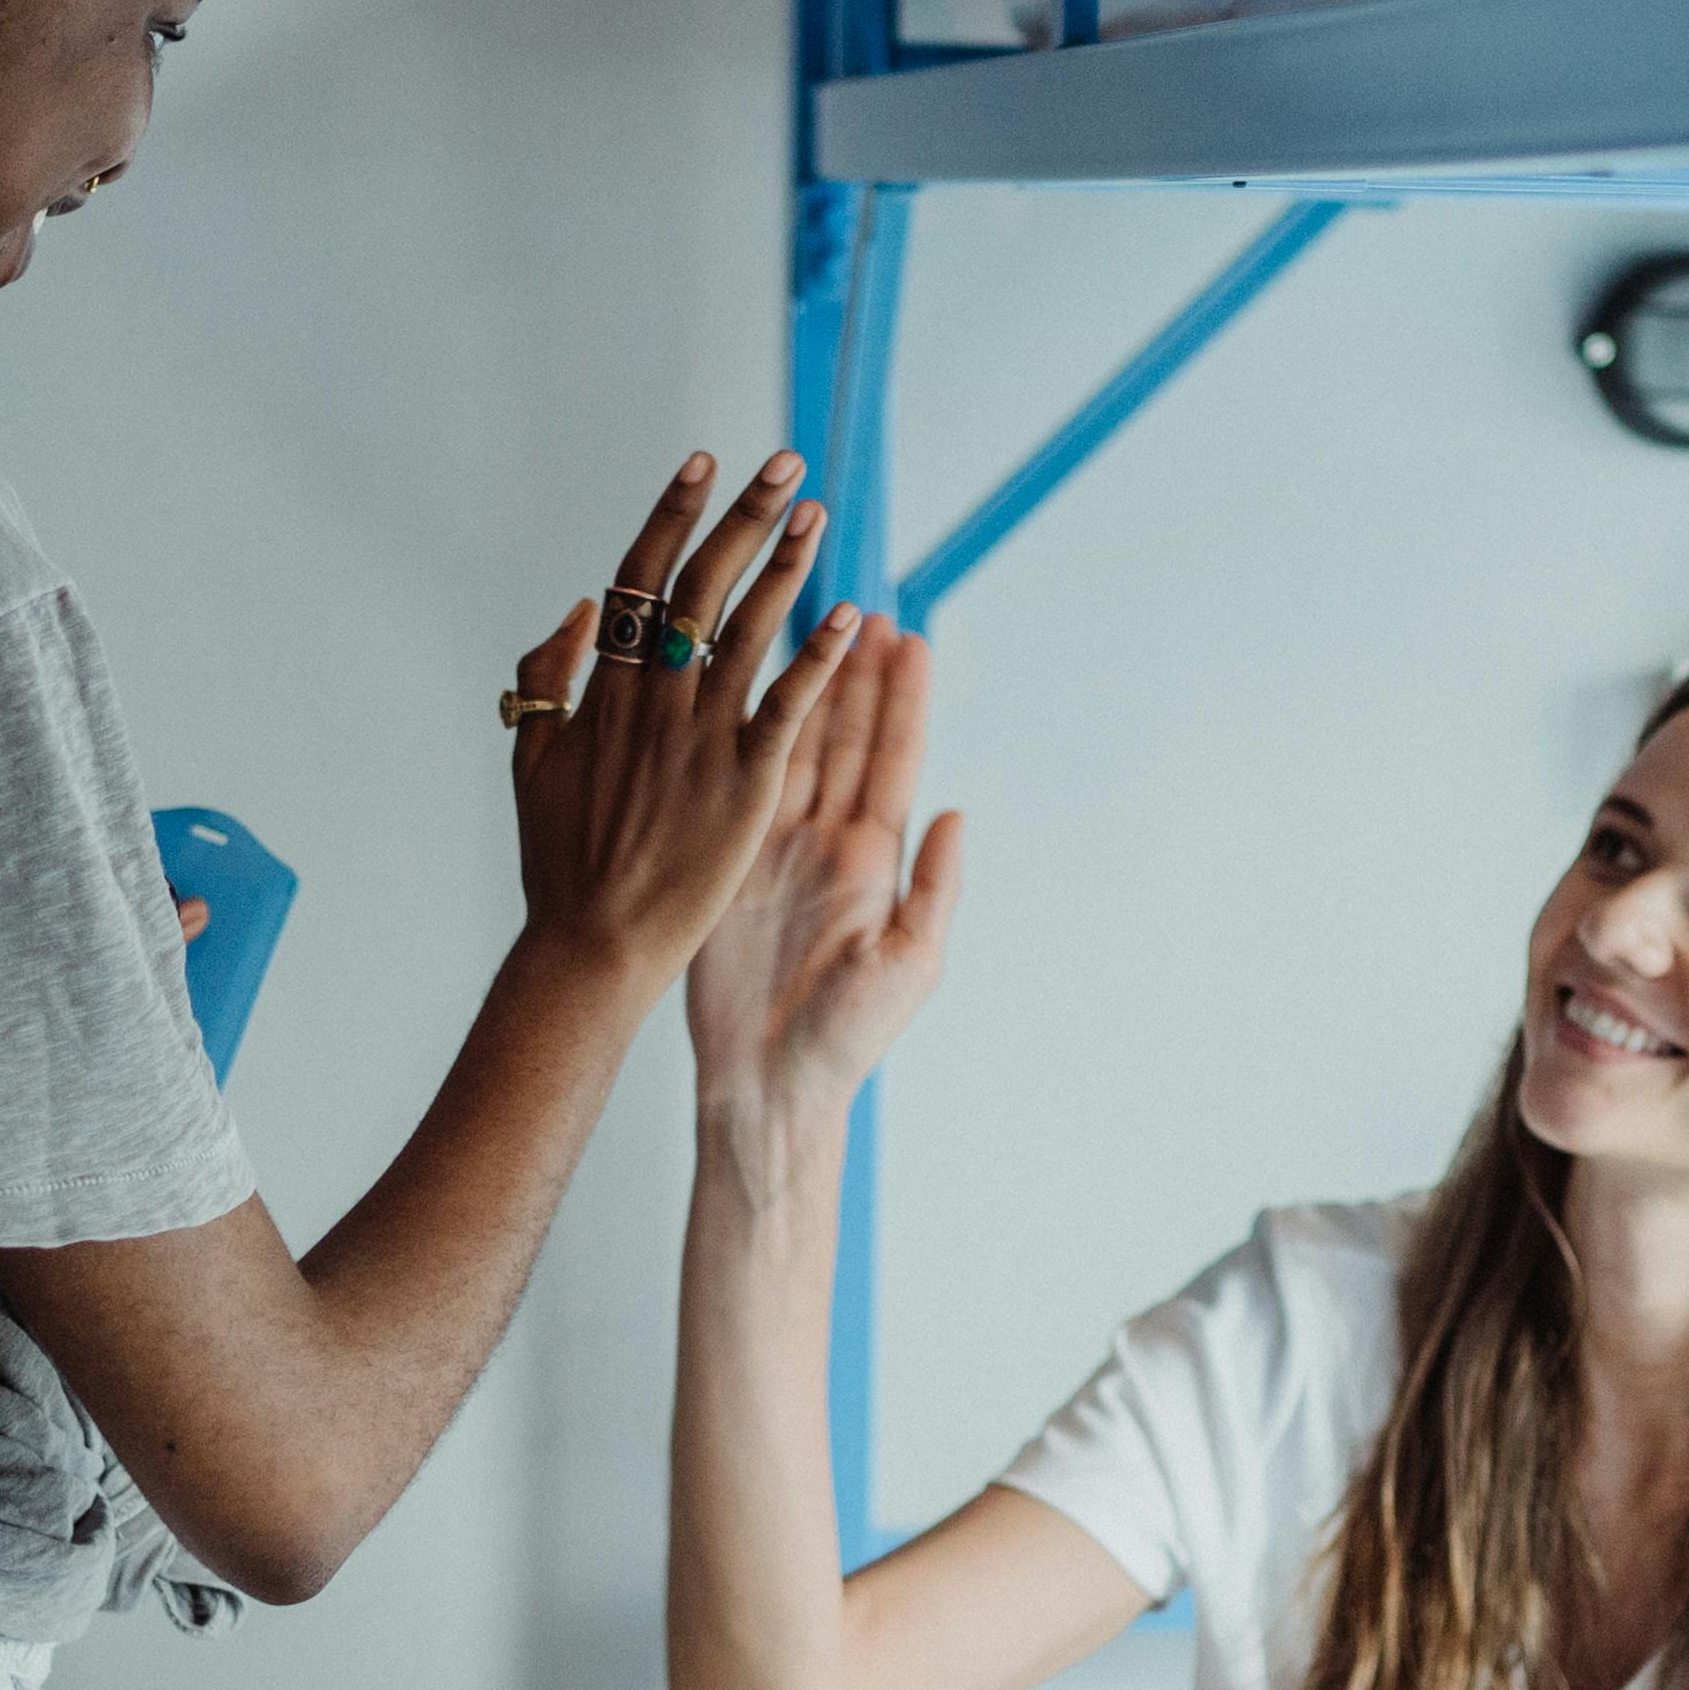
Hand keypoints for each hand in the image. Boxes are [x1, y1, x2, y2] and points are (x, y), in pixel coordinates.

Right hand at [502, 454, 852, 1002]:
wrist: (592, 944)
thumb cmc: (560, 860)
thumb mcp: (528, 758)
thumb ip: (546, 679)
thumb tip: (580, 606)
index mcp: (603, 690)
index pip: (642, 577)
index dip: (674, 514)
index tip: (702, 461)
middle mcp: (654, 701)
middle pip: (701, 584)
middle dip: (742, 514)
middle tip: (782, 459)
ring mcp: (701, 740)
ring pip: (748, 629)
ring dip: (786, 564)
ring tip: (817, 510)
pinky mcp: (745, 784)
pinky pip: (789, 705)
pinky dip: (818, 656)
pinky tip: (851, 614)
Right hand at [686, 616, 961, 1163]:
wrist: (765, 1081)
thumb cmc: (842, 1038)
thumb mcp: (908, 965)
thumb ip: (934, 889)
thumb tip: (959, 815)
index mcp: (873, 861)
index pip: (894, 761)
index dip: (903, 699)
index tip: (910, 640)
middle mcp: (827, 843)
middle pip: (846, 738)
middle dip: (855, 674)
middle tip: (861, 608)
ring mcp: (776, 847)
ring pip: (793, 748)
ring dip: (806, 688)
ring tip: (811, 624)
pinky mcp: (728, 859)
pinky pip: (738, 782)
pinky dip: (745, 731)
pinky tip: (743, 684)